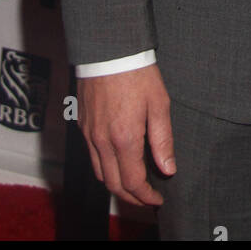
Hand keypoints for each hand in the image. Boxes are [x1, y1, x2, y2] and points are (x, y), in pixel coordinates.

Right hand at [77, 64, 174, 206]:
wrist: (109, 50)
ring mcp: (89, 134)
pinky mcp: (82, 125)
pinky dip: (104, 167)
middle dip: (131, 197)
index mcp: (125, 138)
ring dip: (116, 185)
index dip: (146, 197)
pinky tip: (117, 161)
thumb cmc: (137, 73)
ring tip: (133, 184)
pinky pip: (91, 156)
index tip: (157, 199)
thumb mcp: (159, 104)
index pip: (133, 182)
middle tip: (146, 198)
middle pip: (113, 184)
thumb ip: (163, 140)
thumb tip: (168, 168)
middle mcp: (102, 141)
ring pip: (99, 173)